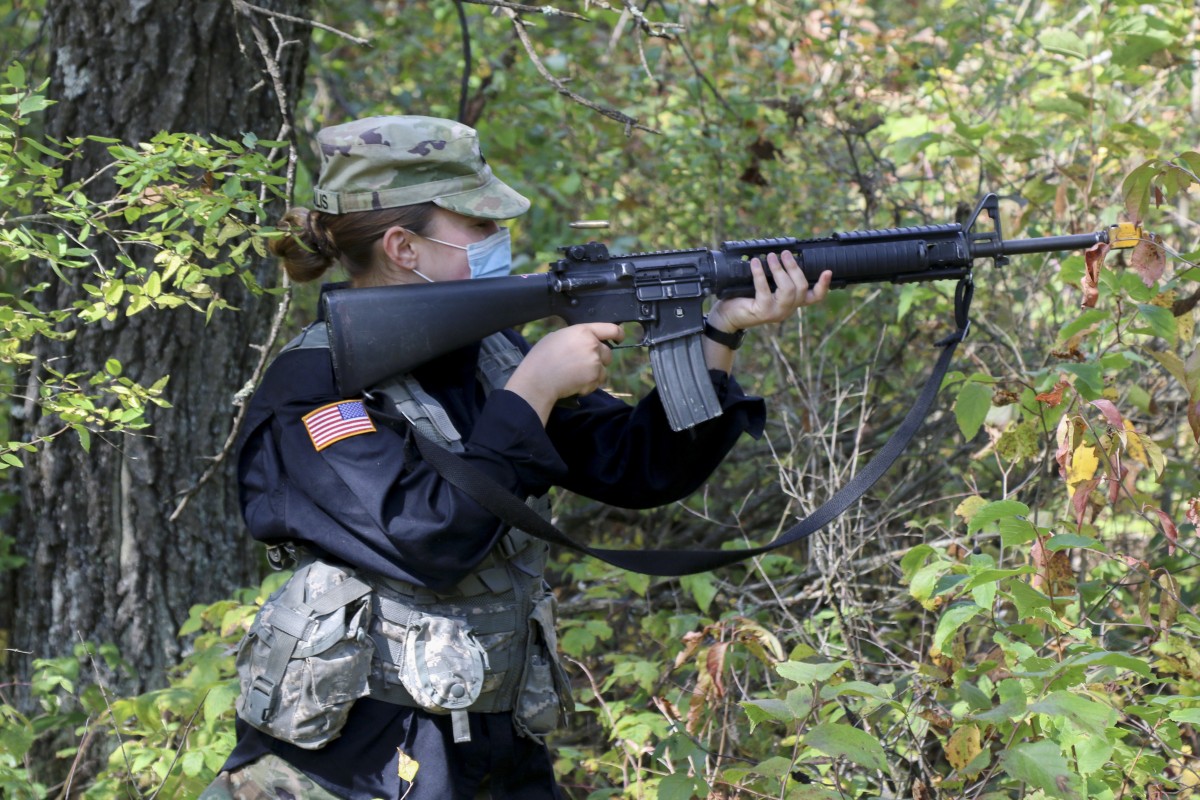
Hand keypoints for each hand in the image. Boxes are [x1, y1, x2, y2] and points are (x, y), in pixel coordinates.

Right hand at [505, 322, 624, 423]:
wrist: (538, 379)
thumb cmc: (542, 357)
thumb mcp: (558, 336)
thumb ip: (576, 337)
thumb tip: (584, 341)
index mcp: (583, 331)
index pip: (611, 329)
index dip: (618, 334)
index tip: (620, 338)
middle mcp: (592, 345)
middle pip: (608, 353)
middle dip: (599, 359)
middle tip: (582, 364)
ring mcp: (595, 362)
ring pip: (603, 369)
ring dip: (594, 373)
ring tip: (574, 375)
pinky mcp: (594, 378)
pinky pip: (597, 382)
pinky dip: (589, 385)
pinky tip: (573, 382)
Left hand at [707, 250, 831, 335]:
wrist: (727, 317)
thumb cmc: (745, 299)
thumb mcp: (766, 288)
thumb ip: (776, 278)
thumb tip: (780, 254)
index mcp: (792, 303)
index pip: (814, 297)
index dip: (823, 285)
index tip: (828, 271)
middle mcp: (788, 310)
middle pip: (801, 288)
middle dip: (794, 268)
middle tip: (785, 254)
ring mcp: (777, 313)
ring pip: (788, 289)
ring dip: (780, 270)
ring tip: (771, 257)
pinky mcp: (764, 312)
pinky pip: (765, 290)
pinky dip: (760, 274)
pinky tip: (756, 263)